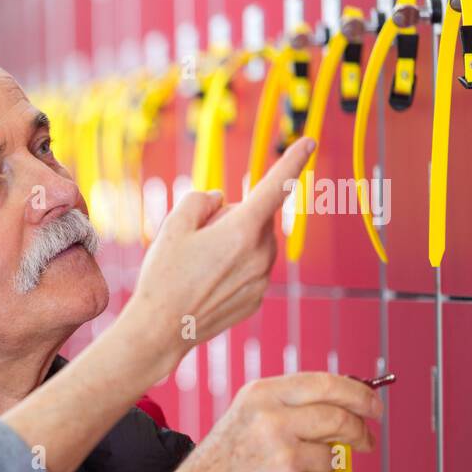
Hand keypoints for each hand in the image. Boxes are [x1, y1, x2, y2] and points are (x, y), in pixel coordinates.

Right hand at [121, 137, 314, 374]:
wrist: (161, 329)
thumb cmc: (164, 276)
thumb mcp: (172, 226)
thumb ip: (201, 200)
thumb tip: (221, 201)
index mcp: (241, 231)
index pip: (274, 187)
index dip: (292, 161)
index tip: (310, 142)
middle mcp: (260, 254)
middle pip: (254, 218)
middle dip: (231, 219)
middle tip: (196, 243)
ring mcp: (262, 279)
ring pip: (254, 244)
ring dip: (233, 244)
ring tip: (198, 267)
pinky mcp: (258, 297)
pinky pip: (252, 269)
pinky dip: (234, 269)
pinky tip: (207, 284)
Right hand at [131, 372, 380, 471]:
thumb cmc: (220, 466)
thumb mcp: (246, 418)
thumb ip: (290, 408)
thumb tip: (344, 407)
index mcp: (261, 396)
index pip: (327, 384)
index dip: (359, 394)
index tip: (373, 406)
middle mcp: (272, 420)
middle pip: (340, 418)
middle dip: (360, 431)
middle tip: (365, 440)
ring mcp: (284, 455)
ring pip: (332, 456)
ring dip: (322, 468)